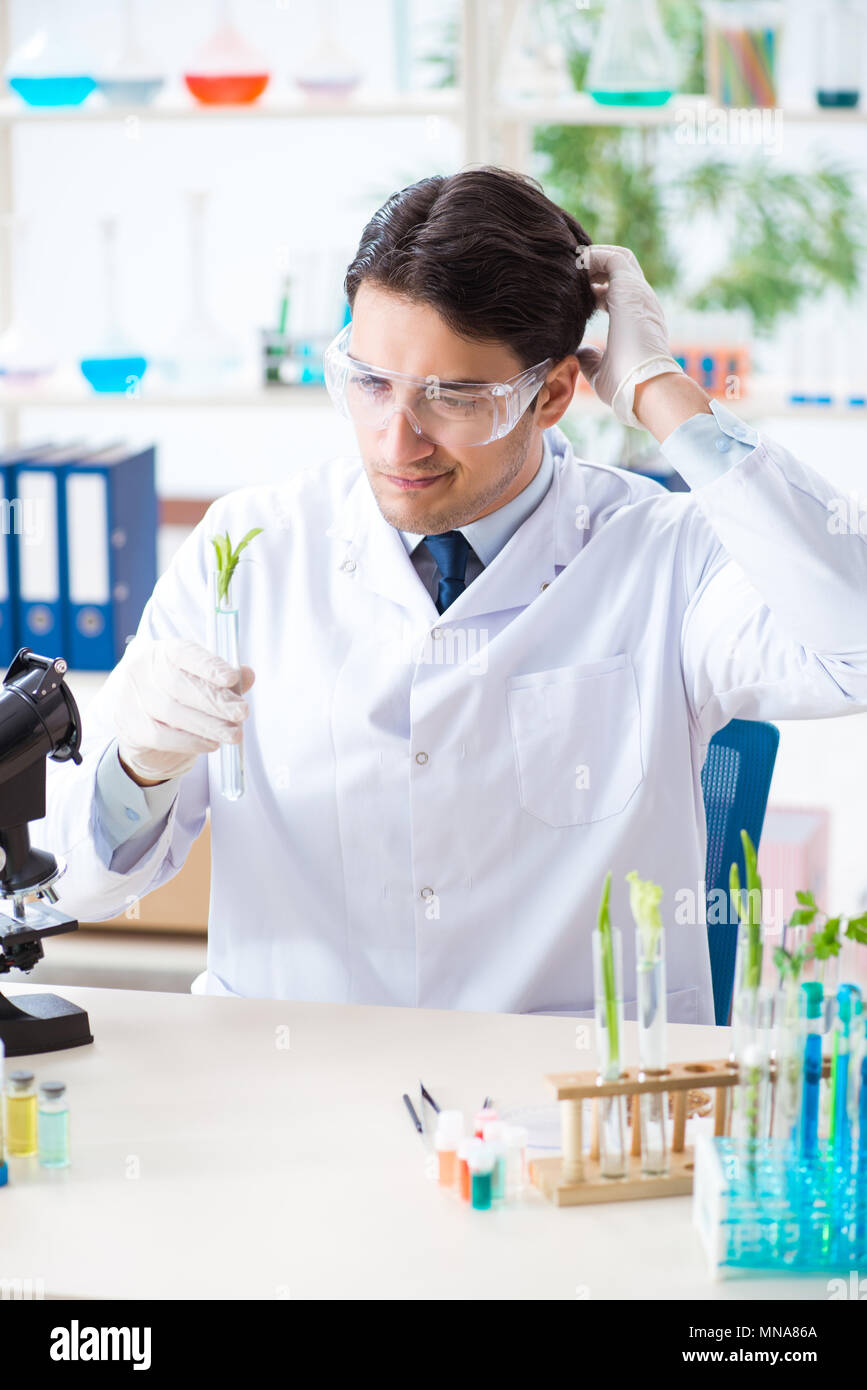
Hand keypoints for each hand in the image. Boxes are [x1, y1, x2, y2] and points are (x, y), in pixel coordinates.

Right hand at [109, 638, 254, 786]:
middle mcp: (140, 670)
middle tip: (242, 712)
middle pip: (178, 684)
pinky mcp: (130, 727)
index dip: (208, 665)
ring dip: (208, 725)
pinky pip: (162, 736)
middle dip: (214, 700)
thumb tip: (247, 674)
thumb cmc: (176, 699)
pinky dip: (190, 741)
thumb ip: (223, 679)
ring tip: (233, 733)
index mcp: (160, 652)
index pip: (183, 653)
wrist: (142, 731)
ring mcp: (129, 698)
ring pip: (171, 712)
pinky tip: (211, 744)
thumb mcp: (199, 683)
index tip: (231, 678)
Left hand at [575, 244, 683, 427]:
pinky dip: (592, 256)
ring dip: (594, 259)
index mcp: (638, 321)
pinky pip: (612, 258)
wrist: (643, 385)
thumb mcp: (600, 372)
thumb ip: (590, 359)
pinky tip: (574, 265)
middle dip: (596, 268)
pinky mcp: (630, 287)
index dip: (598, 290)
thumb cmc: (625, 386)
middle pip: (622, 270)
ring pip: (619, 259)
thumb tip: (578, 352)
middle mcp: (642, 303)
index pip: (620, 293)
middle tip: (572, 275)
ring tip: (571, 266)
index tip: (578, 297)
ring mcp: (638, 293)